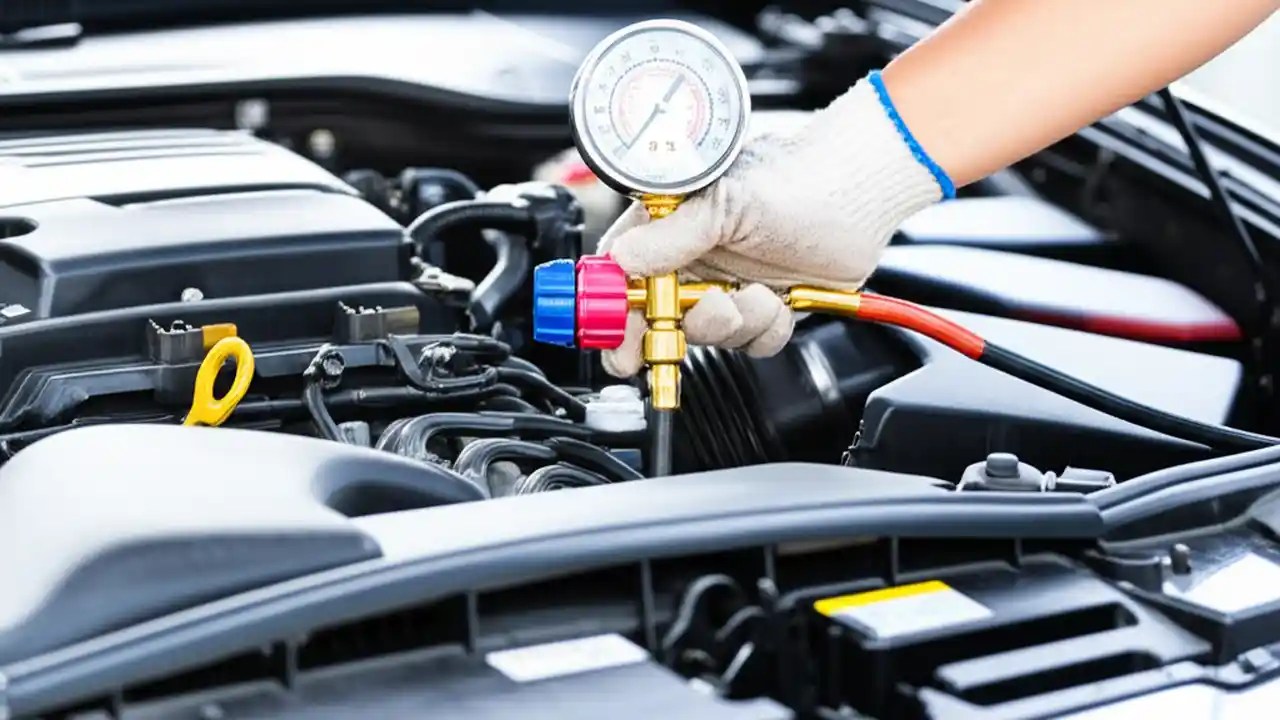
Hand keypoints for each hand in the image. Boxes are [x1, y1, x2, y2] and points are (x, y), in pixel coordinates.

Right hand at [597, 78, 945, 376]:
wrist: (860, 193)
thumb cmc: (797, 177)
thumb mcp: (723, 202)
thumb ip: (671, 234)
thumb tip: (623, 258)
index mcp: (671, 222)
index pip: (621, 270)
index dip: (609, 307)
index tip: (611, 336)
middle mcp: (695, 254)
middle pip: (655, 313)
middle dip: (665, 333)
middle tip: (664, 346)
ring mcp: (729, 282)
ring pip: (706, 333)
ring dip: (732, 323)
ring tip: (754, 297)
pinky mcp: (765, 305)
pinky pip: (750, 341)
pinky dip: (766, 329)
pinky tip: (781, 301)